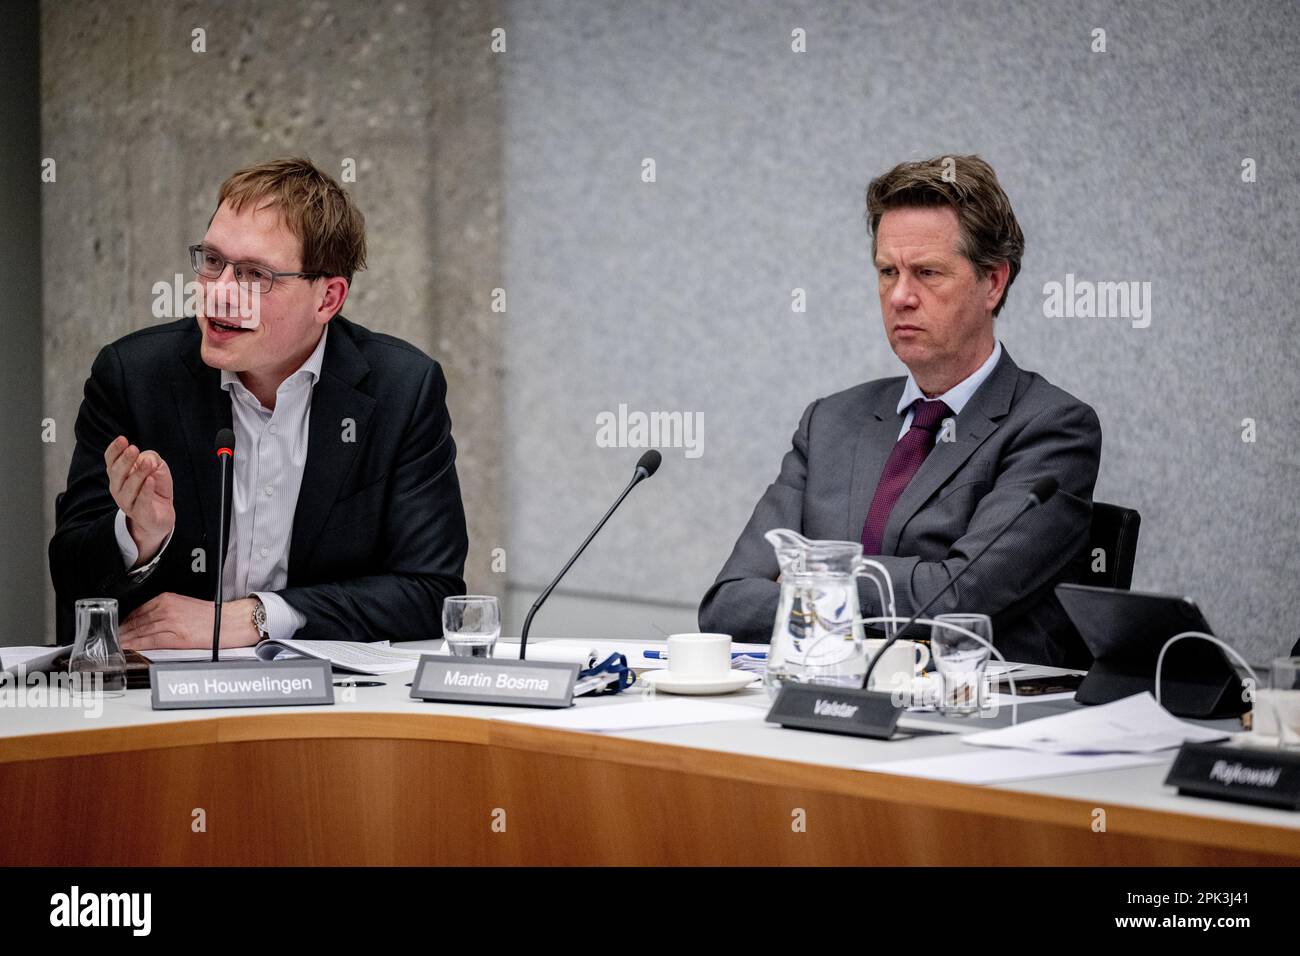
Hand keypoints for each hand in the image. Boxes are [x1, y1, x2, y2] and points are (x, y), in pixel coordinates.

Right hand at [105, 435, 174, 566]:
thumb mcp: (157, 469)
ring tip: (148, 463)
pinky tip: (151, 481)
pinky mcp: (141, 514)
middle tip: (134, 449)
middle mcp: (118, 488)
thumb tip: (149, 458)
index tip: (123, 439)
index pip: (111, 461)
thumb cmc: (154, 488)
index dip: (115, 450)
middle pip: (117, 473)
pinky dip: (146, 491)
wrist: (160, 516)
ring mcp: (127, 502)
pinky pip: (142, 502)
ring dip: (138, 474)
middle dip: (125, 460)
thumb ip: (153, 460)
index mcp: (118, 475)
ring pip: (129, 488)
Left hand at [119, 593, 259, 650]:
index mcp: (167, 599)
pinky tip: (130, 649)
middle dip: (121, 632)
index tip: (117, 630)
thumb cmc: (213, 617)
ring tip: (117, 647)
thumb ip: (164, 612)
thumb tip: (146, 624)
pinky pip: (150, 641)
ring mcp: (170, 622)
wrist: (231, 622)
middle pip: (136, 622)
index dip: (124, 623)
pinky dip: (137, 646)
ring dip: (126, 640)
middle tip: (111, 641)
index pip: (137, 611)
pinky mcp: (176, 636)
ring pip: (140, 632)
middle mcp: (166, 608)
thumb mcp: (184, 606)